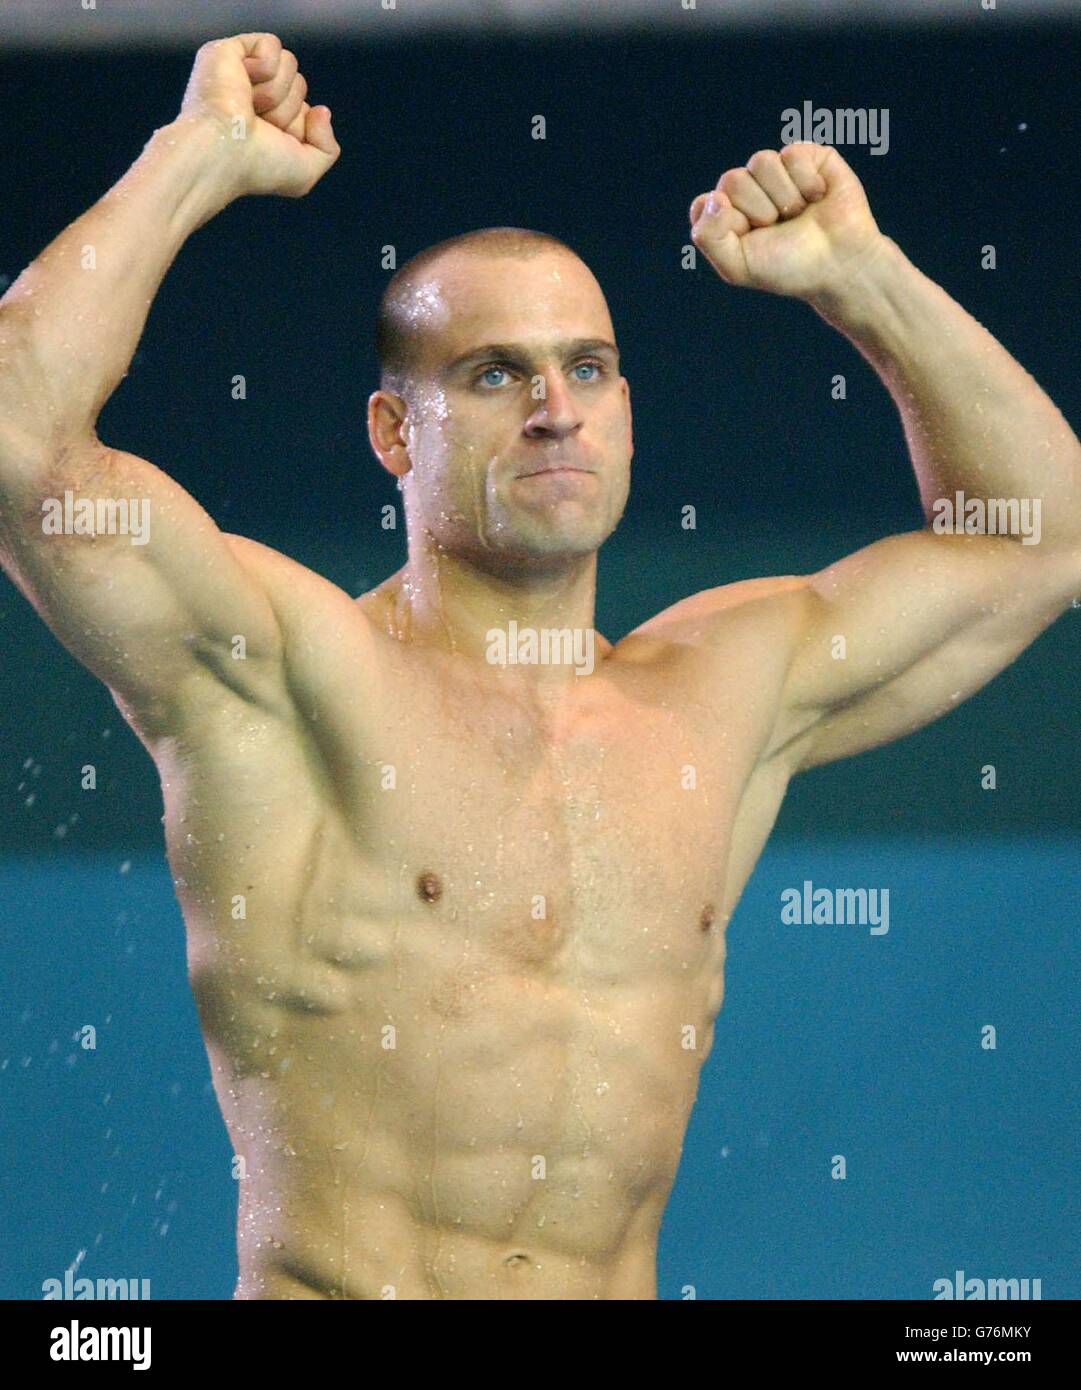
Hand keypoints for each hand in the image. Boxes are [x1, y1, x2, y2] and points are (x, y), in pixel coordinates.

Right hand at [179, 32, 339, 197]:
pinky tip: (241, 84)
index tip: (272, 142)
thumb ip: (327, 147)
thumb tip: (322, 109)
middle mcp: (252, 96)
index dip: (298, 127)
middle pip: (300, 84)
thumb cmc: (257, 168)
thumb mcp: (305, 172)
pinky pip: (271, 45)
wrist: (222, 152)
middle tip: (258, 124)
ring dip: (277, 92)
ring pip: (289, 63)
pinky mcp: (227, 51)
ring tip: (248, 107)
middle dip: (288, 109)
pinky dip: (265, 67)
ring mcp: (239, 73)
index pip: (306, 108)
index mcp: (268, 122)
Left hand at [689, 143, 885, 300]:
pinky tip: (817, 197)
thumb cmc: (789, 267)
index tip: (749, 240)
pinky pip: (792, 155)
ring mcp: (776, 171)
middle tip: (780, 228)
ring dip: (784, 198)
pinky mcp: (805, 157)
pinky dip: (807, 182)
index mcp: (727, 215)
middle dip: (759, 211)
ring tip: (799, 213)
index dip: (727, 223)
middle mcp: (748, 189)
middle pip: (733, 180)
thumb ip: (708, 237)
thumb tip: (714, 196)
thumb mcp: (739, 267)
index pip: (706, 204)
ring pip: (762, 162)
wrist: (839, 263)